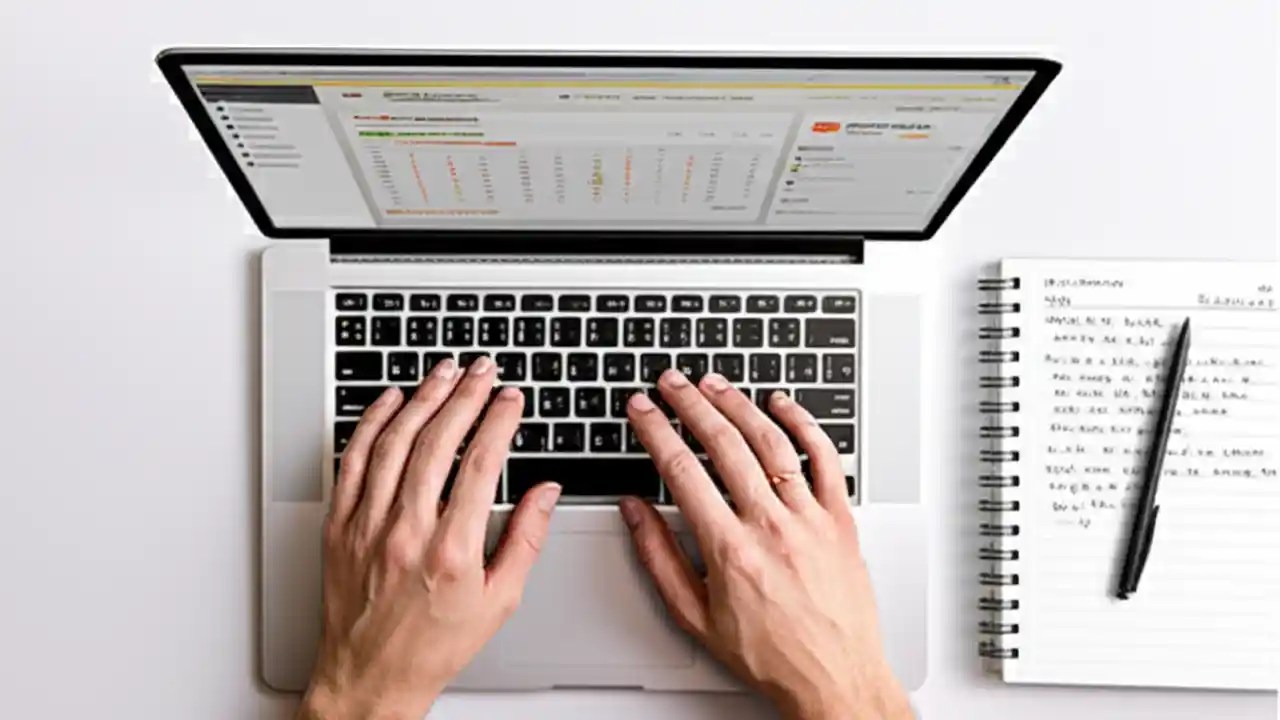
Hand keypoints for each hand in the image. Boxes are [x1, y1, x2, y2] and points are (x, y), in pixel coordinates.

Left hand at [298, 357, 561, 719]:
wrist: (371, 677)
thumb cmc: (434, 645)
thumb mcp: (500, 601)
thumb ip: (526, 540)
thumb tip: (546, 492)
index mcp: (451, 551)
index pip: (481, 464)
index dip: (499, 421)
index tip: (510, 399)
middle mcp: (406, 532)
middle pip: (438, 442)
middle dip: (465, 396)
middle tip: (483, 370)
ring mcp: (367, 525)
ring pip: (395, 442)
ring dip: (422, 399)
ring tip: (444, 374)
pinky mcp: (339, 526)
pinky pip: (353, 461)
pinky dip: (371, 424)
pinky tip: (390, 401)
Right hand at [620, 370, 910, 719]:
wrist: (834, 679)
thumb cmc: (769, 655)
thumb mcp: (694, 616)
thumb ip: (658, 558)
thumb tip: (634, 512)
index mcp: (729, 550)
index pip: (681, 472)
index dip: (655, 432)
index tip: (642, 410)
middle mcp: (770, 527)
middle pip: (723, 445)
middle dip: (690, 405)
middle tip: (670, 383)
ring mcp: (809, 519)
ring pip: (771, 443)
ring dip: (738, 406)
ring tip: (714, 384)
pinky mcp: (840, 519)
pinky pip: (824, 459)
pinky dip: (803, 424)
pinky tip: (782, 404)